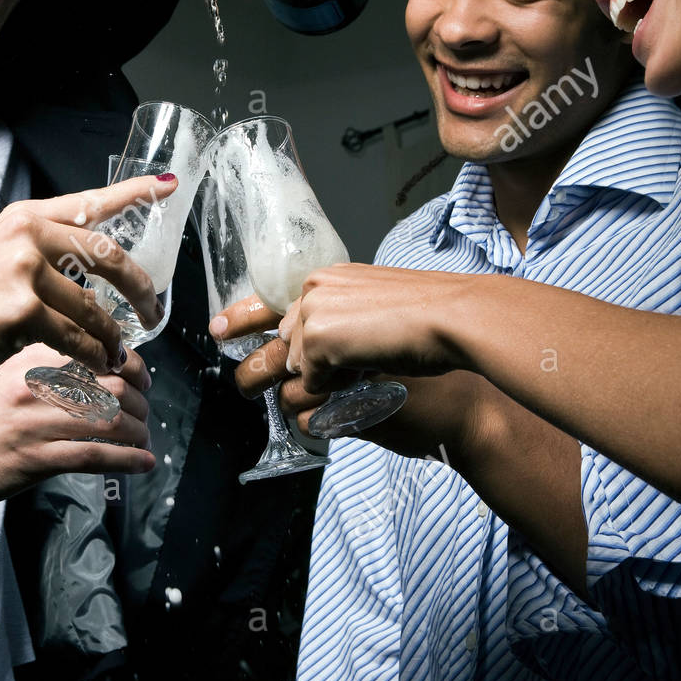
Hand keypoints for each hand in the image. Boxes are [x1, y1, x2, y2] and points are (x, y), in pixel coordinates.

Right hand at [0, 174, 175, 380]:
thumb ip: (42, 254)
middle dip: (140, 286)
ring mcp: (24, 270)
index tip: (170, 185)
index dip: (135, 192)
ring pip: (94, 306)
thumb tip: (92, 272)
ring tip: (118, 352)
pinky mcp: (22, 309)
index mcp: (24, 218)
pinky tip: (99, 364)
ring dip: (113, 334)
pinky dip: (93, 354)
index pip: (90, 201)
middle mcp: (27, 235)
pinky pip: (77, 336)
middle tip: (155, 310)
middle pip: (108, 254)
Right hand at [0, 345, 154, 504]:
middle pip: (112, 386)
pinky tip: (142, 462)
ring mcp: (36, 423)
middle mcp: (37, 386)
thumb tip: (106, 362)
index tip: (143, 381)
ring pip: (109, 420)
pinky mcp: (35, 459)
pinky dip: (127, 459)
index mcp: (34, 359)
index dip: (134, 368)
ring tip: (143, 439)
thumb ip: (53, 362)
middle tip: (144, 414)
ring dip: (138, 432)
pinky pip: (94, 456)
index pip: (100, 354)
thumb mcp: (12, 372)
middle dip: (139, 403)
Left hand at [213, 264, 469, 395]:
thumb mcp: (386, 315)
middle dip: (255, 368)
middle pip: (274, 339)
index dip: (244, 317)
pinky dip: (324, 402)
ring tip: (319, 402)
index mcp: (331, 278)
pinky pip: (305, 389)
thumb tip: (321, 357)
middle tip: (246, 386)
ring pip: (286, 370)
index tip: (219, 329)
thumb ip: (350, 327)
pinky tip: (349, 397)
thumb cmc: (439, 327)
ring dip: (300, 392)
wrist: (461, 323)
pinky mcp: (320, 343)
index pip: (276, 300)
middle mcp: (316, 291)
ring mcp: (315, 315)